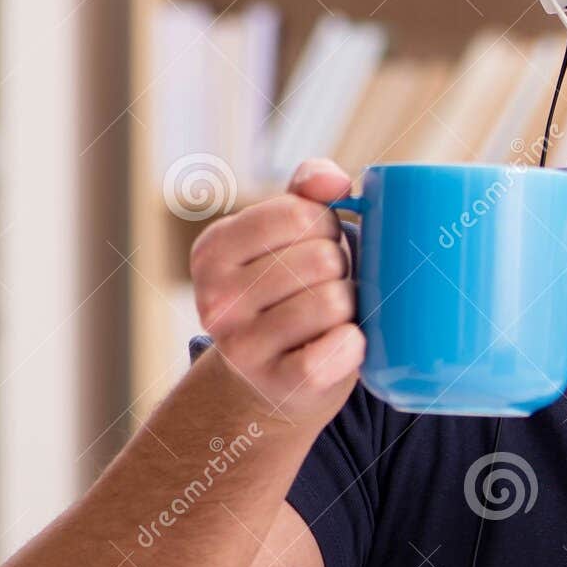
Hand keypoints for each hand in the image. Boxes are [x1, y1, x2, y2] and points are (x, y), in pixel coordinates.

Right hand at [189, 158, 364, 429]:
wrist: (273, 380)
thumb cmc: (287, 293)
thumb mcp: (283, 237)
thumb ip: (305, 191)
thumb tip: (334, 181)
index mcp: (213, 250)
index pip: (300, 214)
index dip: (326, 226)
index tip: (316, 244)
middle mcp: (217, 298)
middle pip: (322, 258)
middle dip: (340, 268)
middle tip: (325, 285)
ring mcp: (242, 346)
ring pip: (334, 301)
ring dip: (350, 306)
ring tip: (332, 314)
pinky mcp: (278, 384)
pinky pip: (332, 352)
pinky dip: (353, 344)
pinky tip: (346, 342)